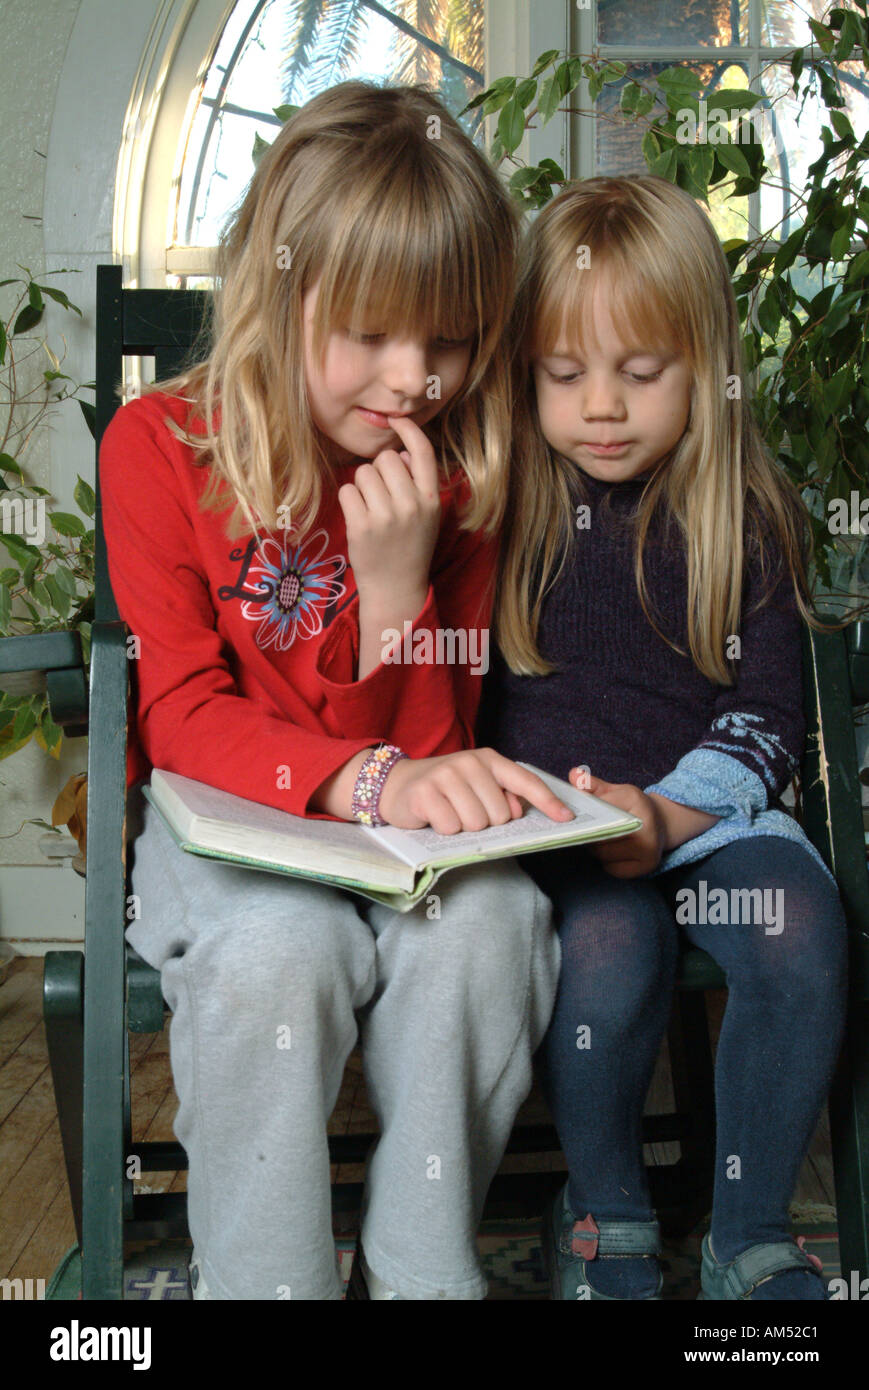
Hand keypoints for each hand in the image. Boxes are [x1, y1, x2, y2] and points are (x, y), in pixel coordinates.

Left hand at [337, 415, 442, 605]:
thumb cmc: (410, 547)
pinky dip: (349, 500)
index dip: (409, 430)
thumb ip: (418, 483)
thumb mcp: (426, 515)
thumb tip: (400, 451)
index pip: (422, 451)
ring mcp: (385, 516)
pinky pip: (347, 491)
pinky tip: (358, 517)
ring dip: (362, 485)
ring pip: (364, 472)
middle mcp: (411, 505)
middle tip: (382, 496)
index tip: (398, 420)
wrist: (396, 588)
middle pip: (386, 458)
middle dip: (380, 470)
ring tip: (371, 509)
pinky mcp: (361, 526)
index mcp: (431, 499)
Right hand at [380, 748, 575, 834]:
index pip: (525, 781)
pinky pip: (451, 827)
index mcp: (489, 759)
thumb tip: (518, 810)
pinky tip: (434, 816)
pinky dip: (444, 830)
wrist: (397, 784)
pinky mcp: (425, 792)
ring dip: (464, 827)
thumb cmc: (444, 790)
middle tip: (466, 812)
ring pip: (477, 823)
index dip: (548, 801)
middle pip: (500, 815)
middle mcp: (470, 762)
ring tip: (450, 813)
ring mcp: (447, 775)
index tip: (566, 818)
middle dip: (486, 822)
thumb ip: (502, 796)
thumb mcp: (477, 787)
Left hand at [569, 768, 665, 877]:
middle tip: (584, 829)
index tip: (574, 816)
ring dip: (596, 849)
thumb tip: (573, 775)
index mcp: (638, 804)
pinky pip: (612, 869)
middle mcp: (647, 830)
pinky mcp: (646, 868)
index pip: (602, 812)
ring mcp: (649, 851)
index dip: (587, 816)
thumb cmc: (635, 806)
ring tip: (598, 838)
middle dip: (589, 834)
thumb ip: (593, 785)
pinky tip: (610, 851)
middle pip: (602, 837)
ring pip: (604, 855)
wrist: (662, 823)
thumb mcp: (616, 791)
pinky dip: (606, 862)